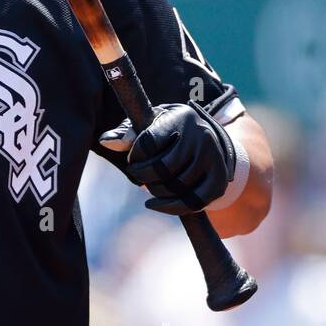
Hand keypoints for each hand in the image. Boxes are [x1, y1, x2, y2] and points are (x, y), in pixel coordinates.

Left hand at [98, 100, 235, 215]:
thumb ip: (127, 134)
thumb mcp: (148, 126)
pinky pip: (195, 201)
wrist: (204, 138)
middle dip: (143, 176)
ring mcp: (213, 157)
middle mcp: (201, 135)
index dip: (135, 157)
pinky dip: (172, 208)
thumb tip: (105, 141)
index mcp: (180, 117)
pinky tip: (156, 204)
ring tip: (150, 185)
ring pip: (177, 185)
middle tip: (138, 175)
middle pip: (163, 168)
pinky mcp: (220, 178)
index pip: (148, 143)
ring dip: (156, 191)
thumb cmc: (167, 132)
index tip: (133, 159)